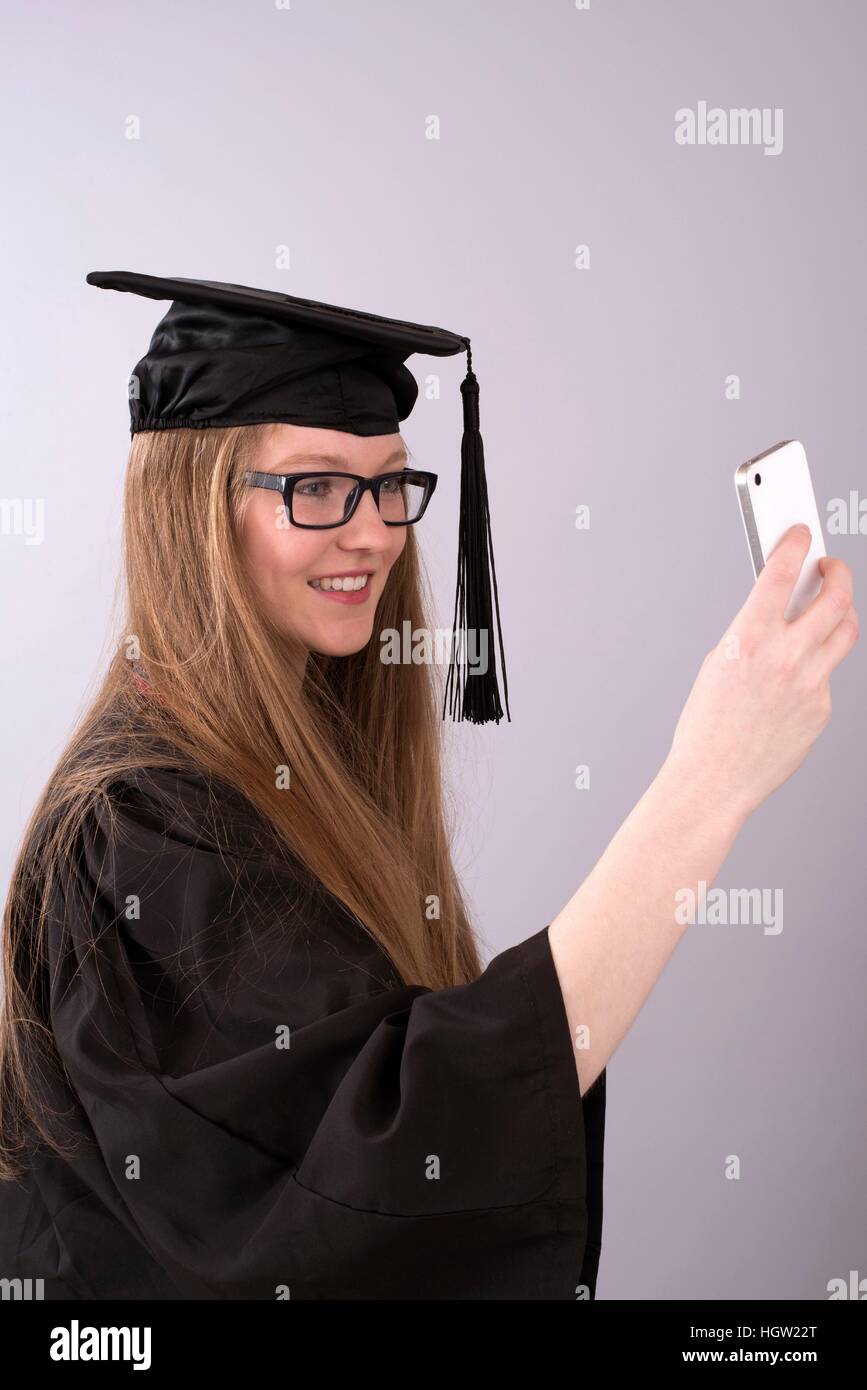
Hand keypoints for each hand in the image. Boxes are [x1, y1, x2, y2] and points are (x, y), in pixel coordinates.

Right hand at [666, 523, 857, 821]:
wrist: (713, 779)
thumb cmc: (706, 724)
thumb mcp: (720, 661)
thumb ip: (754, 628)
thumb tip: (783, 602)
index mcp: (747, 639)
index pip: (781, 571)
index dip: (795, 543)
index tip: (802, 532)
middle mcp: (785, 657)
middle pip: (833, 597)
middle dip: (837, 573)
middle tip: (829, 566)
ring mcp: (810, 684)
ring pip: (845, 630)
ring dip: (842, 610)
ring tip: (832, 605)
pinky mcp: (822, 709)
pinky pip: (828, 673)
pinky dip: (817, 664)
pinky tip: (798, 671)